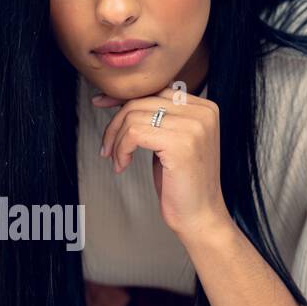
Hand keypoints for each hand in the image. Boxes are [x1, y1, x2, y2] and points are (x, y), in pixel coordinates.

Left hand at [93, 84, 229, 241]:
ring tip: (117, 160)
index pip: (155, 89)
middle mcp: (203, 112)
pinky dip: (120, 150)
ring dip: (116, 141)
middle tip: (107, 147)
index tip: (102, 104)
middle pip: (142, 100)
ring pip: (133, 116)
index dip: (124, 98)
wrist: (200, 217)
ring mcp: (194, 126)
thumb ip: (156, 117)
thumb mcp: (170, 142)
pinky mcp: (180, 143)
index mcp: (204, 108)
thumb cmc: (182, 184)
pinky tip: (122, 165)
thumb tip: (121, 98)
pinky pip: (133, 134)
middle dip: (115, 123)